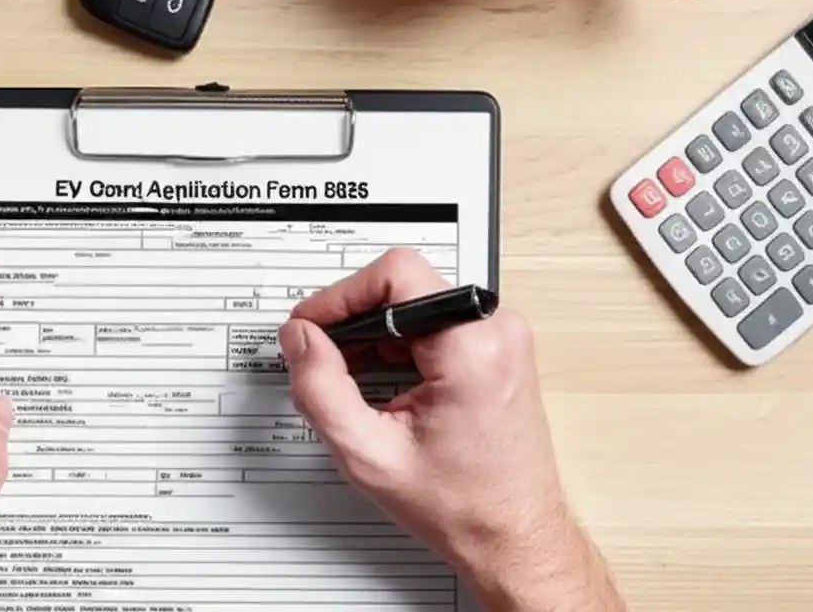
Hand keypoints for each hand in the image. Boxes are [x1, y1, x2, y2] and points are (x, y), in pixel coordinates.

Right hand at [280, 250, 623, 611]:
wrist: (513, 536)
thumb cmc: (462, 506)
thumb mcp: (368, 455)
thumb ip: (321, 389)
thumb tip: (299, 339)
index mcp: (473, 348)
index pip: (395, 274)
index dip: (340, 296)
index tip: (312, 326)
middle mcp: (497, 331)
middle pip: (403, 286)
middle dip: (352, 319)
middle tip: (321, 358)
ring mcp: (500, 339)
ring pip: (415, 305)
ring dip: (373, 334)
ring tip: (349, 378)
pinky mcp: (495, 351)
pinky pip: (433, 324)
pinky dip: (397, 345)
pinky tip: (378, 382)